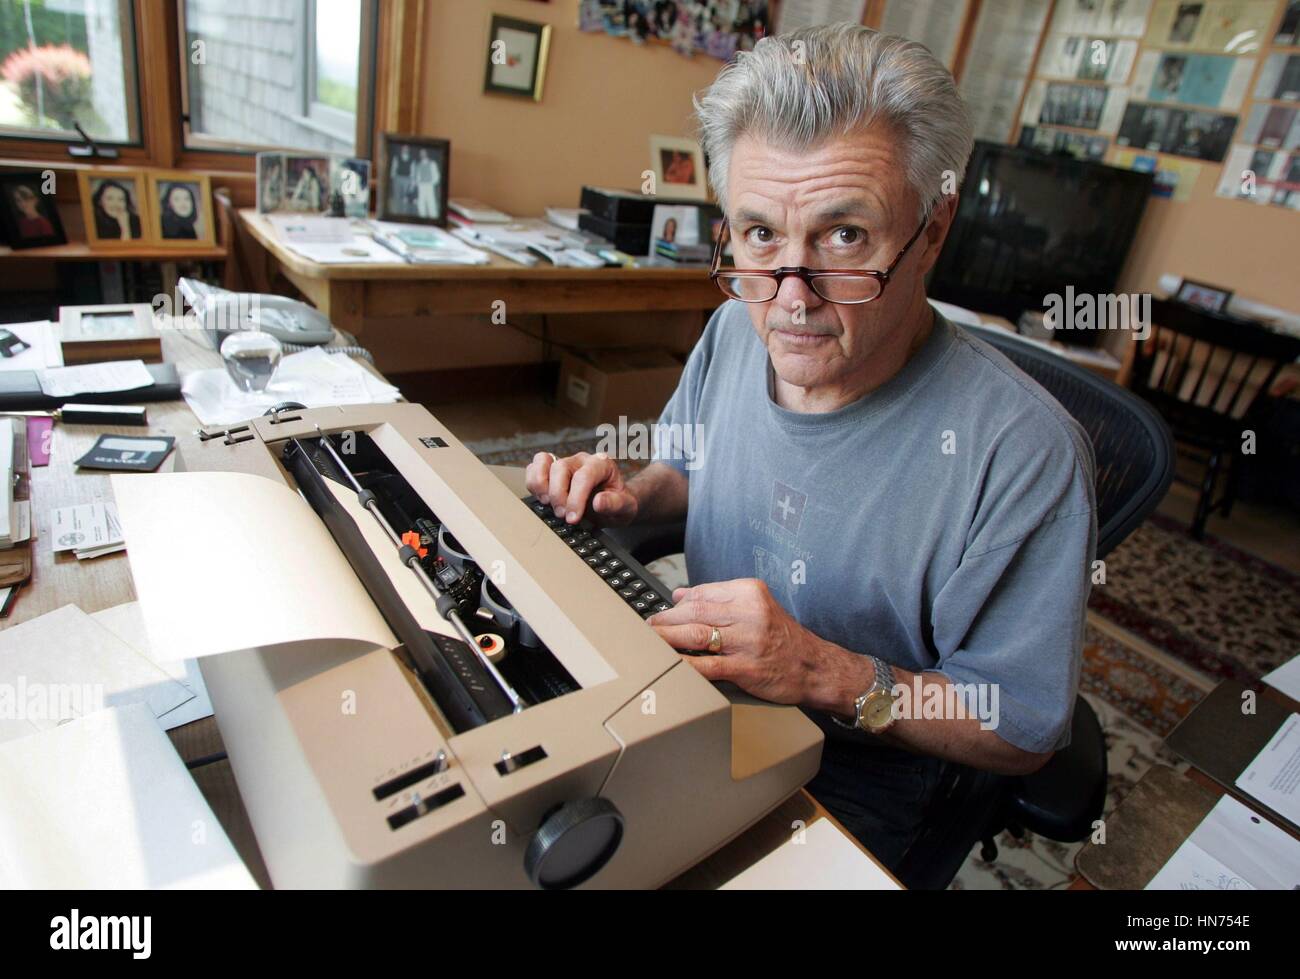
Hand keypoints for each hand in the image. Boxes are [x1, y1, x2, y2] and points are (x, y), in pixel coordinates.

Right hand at [524, 451, 637, 525]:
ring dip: (541, 485)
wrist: (612, 504)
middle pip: (561, 467)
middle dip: (558, 494)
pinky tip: (543, 498)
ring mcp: (565, 462)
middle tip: (562, 515)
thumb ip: (615, 503)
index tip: (573, 518)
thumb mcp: (626, 507)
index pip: (584, 476)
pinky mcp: (551, 470)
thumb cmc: (619, 504)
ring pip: (543, 462)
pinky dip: (533, 482)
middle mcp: (581, 460)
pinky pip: (534, 467)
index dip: (576, 498)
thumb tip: (598, 502)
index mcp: (602, 464)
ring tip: (547, 503)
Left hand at [648, 579, 823, 704]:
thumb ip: (719, 599)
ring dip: (666, 639)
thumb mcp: (757, 607)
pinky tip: (669, 665)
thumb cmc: (783, 638)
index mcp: (750, 592)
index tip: (660, 613)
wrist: (815, 667)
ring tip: (649, 643)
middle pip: (694, 611)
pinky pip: (707, 665)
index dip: (675, 604)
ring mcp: (748, 640)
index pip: (701, 592)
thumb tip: (680, 594)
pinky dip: (683, 665)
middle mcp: (749, 612)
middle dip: (665, 621)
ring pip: (695, 634)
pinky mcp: (746, 667)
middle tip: (647, 629)